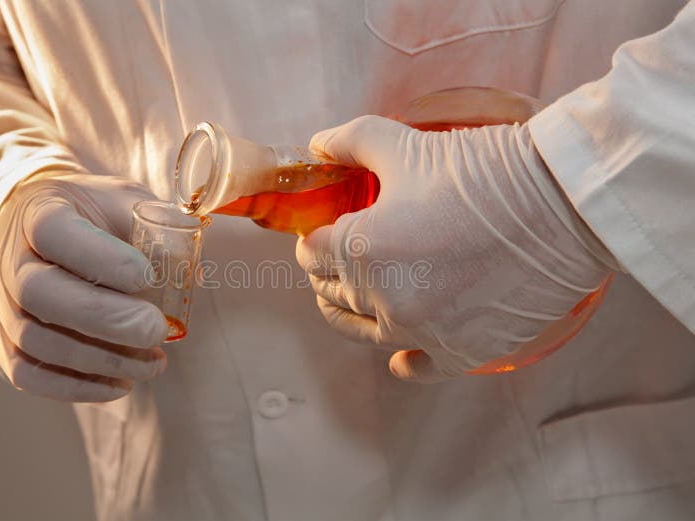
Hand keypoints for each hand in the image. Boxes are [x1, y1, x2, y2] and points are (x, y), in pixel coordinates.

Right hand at [0, 172, 168, 401]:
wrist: (31, 227)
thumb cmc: (90, 215)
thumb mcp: (123, 200)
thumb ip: (156, 225)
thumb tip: (193, 271)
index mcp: (37, 211)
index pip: (54, 232)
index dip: (102, 259)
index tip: (148, 277)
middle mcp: (7, 258)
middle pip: (40, 294)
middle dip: (106, 319)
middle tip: (156, 331)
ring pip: (37, 341)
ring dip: (102, 360)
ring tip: (153, 362)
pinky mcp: (1, 342)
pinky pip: (29, 374)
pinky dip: (77, 388)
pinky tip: (121, 384)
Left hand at [297, 116, 613, 382]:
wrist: (563, 205)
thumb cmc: (483, 170)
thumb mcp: (403, 143)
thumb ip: (349, 142)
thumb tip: (318, 144)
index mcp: (362, 249)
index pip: (314, 252)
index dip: (314, 237)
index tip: (322, 231)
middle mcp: (384, 298)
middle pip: (334, 291)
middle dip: (327, 271)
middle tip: (335, 259)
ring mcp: (422, 332)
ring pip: (363, 332)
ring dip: (348, 315)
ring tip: (345, 303)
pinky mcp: (460, 351)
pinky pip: (419, 367)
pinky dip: (407, 362)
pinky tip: (401, 359)